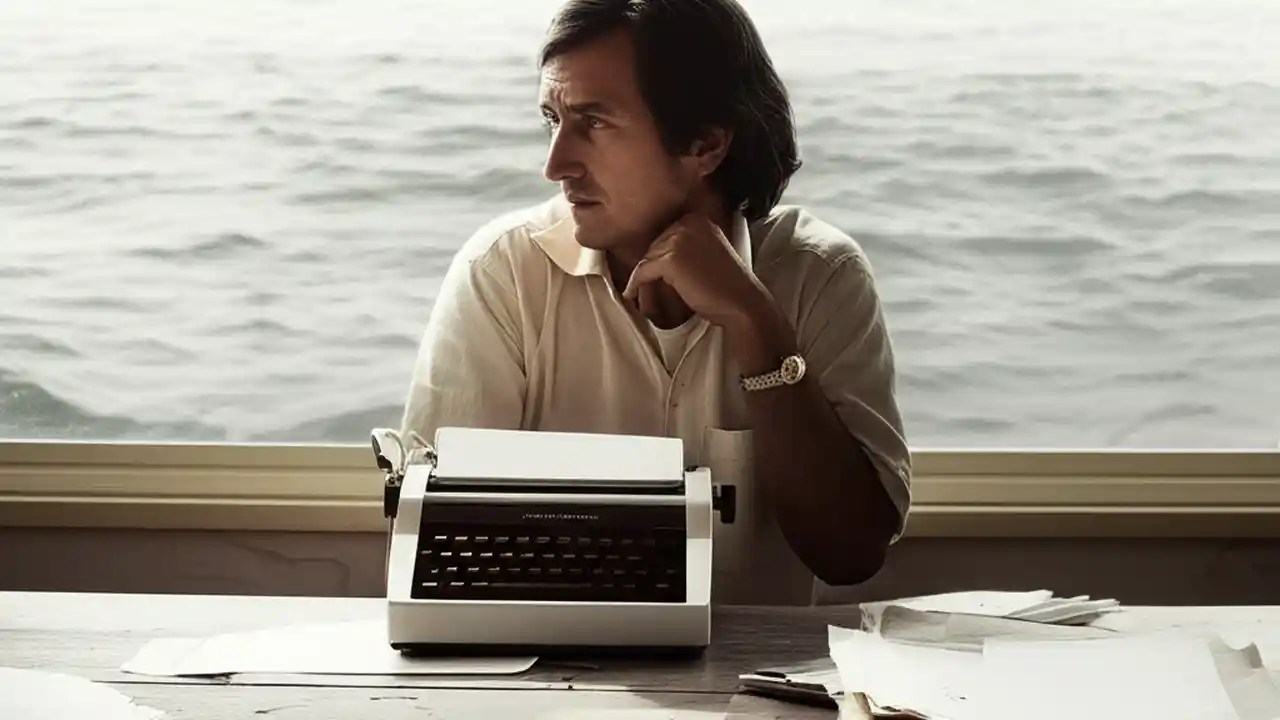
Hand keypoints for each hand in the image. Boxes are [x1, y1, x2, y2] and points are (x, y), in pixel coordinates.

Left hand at [621, 212, 769, 330]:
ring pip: (648, 258)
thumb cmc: (726, 284)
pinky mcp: (670, 260)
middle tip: (642, 283)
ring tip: (637, 290)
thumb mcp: (707, 252)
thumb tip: (657, 254)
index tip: (652, 270)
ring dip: (643, 276)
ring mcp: (679, 239)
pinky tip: (631, 294)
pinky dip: (636, 284)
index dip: (659, 254)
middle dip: (651, 265)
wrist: (741, 302)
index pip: (667, 233)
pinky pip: (643, 272)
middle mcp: (688, 223)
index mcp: (698, 219)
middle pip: (655, 244)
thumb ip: (688, 245)